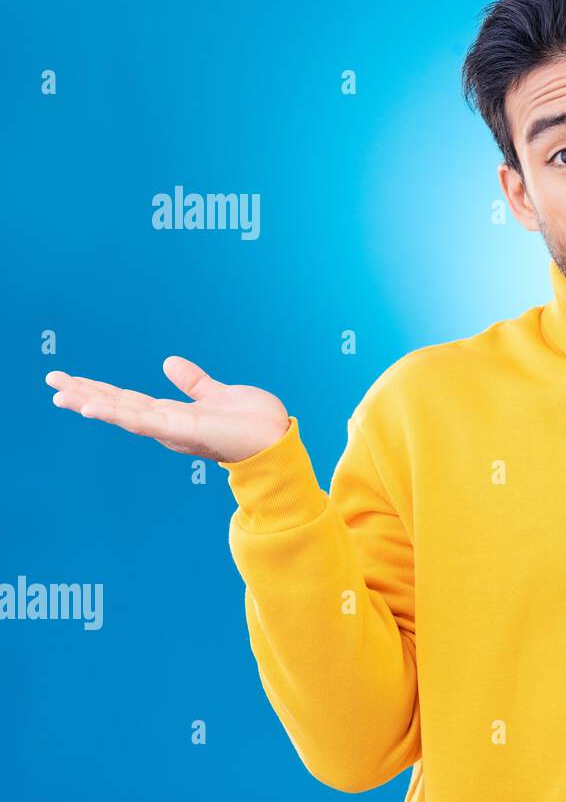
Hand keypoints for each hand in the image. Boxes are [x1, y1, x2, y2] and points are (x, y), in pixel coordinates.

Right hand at [45, 356, 290, 462]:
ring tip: (61, 394)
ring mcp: (173, 429)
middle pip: (118, 405)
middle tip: (51, 382)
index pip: (128, 400)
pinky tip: (93, 408)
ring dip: (91, 403)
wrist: (278, 438)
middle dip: (84, 394)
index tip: (70, 380)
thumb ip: (193, 382)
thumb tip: (168, 362)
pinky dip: (119, 415)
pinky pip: (145, 421)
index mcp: (173, 415)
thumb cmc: (253, 422)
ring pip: (124, 413)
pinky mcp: (184, 430)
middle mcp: (168, 425)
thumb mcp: (217, 394)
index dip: (99, 390)